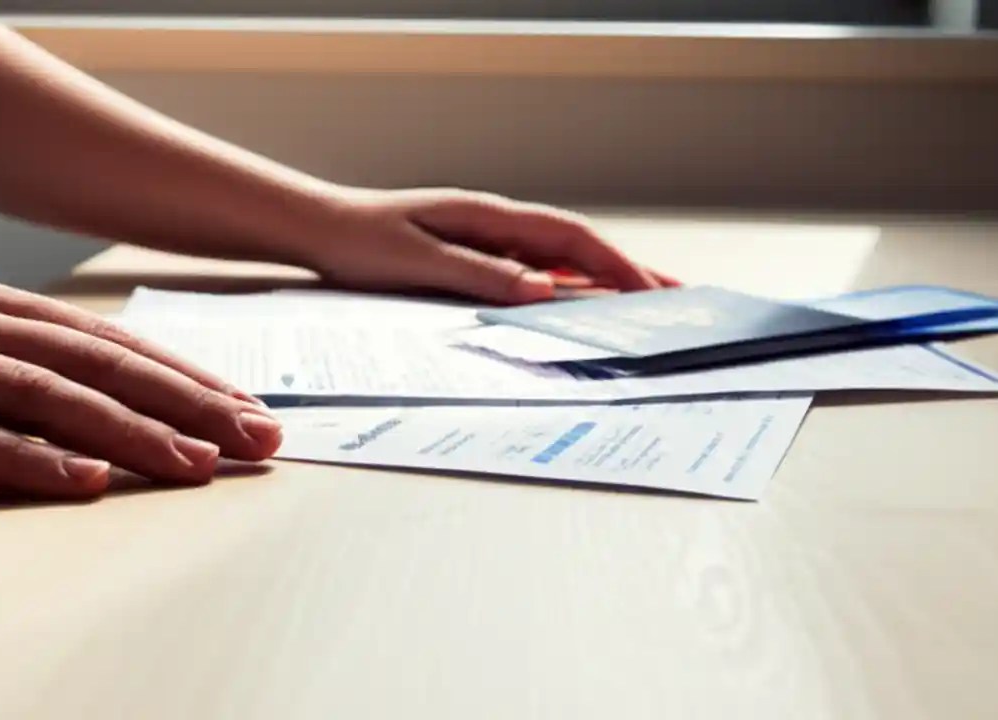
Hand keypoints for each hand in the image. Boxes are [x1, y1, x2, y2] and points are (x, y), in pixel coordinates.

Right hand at [0, 262, 280, 499]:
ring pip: (41, 397)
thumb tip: (100, 400)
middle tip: (259, 439)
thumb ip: (5, 354)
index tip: (250, 409)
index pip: (104, 341)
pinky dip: (24, 462)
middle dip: (187, 403)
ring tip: (198, 465)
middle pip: (94, 364)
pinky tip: (85, 485)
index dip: (183, 375)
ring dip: (130, 433)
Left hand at [306, 188, 680, 304]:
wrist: (321, 228)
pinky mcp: (477, 258)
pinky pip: (534, 274)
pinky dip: (568, 289)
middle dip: (628, 271)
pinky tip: (585, 307)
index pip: (569, 238)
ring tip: (647, 305)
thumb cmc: (362, 240)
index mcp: (489, 216)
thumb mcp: (419, 260)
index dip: (614, 264)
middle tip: (676, 296)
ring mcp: (491, 240)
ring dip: (604, 281)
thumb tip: (543, 290)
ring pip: (562, 260)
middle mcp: (498, 224)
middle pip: (578, 247)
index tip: (650, 290)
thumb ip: (481, 274)